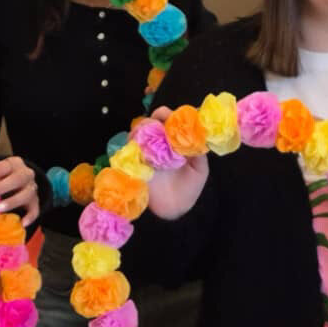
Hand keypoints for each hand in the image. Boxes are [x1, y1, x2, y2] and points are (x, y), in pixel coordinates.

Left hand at [0, 156, 39, 226]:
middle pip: (16, 179)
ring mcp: (32, 188)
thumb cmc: (2, 178)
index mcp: (13, 163)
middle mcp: (26, 173)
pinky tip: (22, 223)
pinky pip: (35, 209)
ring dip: (11, 202)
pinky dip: (30, 217)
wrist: (21, 181)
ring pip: (26, 194)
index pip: (1, 167)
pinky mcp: (35, 201)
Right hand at [141, 105, 208, 220]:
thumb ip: (197, 153)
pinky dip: (131, 145)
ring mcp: (145, 154)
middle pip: (151, 123)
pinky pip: (127, 150)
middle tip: (157, 124)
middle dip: (153, 120)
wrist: (174, 211)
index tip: (170, 116)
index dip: (169, 114)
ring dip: (141, 130)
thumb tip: (195, 136)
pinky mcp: (134, 165)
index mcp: (176, 143)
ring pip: (137, 133)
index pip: (170, 121)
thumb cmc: (188, 189)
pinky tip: (138, 148)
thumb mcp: (199, 170)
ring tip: (147, 136)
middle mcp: (159, 145)